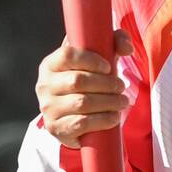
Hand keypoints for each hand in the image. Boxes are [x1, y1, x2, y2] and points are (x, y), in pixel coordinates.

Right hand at [35, 30, 133, 147]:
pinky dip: (103, 120)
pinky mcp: (56, 128)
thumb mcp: (98, 60)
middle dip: (106, 84)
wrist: (72, 116)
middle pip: (78, 80)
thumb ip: (114, 43)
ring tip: (122, 101)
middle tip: (121, 86)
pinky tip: (114, 117)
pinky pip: (82, 123)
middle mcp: (44, 85)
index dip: (91, 60)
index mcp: (50, 64)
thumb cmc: (88, 81)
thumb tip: (127, 47)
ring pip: (82, 103)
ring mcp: (48, 108)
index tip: (108, 67)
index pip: (67, 55)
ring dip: (109, 102)